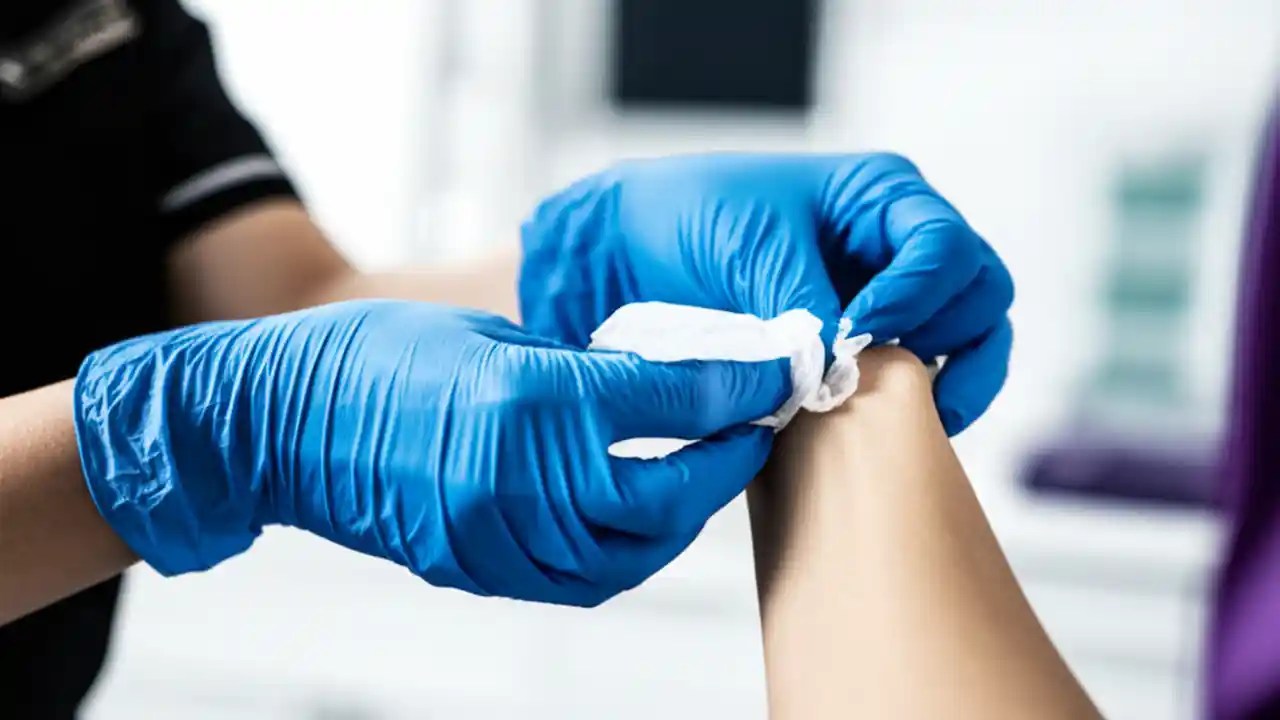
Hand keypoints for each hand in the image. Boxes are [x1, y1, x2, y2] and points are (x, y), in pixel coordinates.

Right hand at [73, 300, 787, 605]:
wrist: (281, 425)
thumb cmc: (374, 359)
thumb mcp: (490, 333)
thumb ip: (582, 366)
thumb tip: (660, 379)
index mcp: (527, 399)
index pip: (670, 400)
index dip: (735, 386)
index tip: (771, 372)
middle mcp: (519, 478)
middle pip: (665, 494)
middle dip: (723, 463)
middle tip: (750, 429)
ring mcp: (497, 536)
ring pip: (631, 552)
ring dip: (682, 515)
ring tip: (702, 474)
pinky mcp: (479, 569)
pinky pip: (580, 580)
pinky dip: (628, 552)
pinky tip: (641, 518)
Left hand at [520, 153, 1012, 434]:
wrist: (629, 253)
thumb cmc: (688, 217)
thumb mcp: (751, 246)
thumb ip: (806, 304)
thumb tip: (839, 371)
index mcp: (881, 196)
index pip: (944, 247)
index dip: (915, 294)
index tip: (857, 331)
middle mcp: (898, 247)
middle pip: (978, 296)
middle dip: (950, 340)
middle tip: (889, 377)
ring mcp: (889, 301)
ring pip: (970, 343)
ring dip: (952, 383)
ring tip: (914, 418)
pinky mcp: (865, 352)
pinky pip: (924, 380)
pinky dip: (918, 405)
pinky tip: (883, 429)